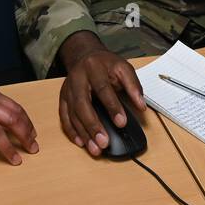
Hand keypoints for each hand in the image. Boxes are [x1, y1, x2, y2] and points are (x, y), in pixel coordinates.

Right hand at [58, 31, 145, 156]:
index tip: (121, 122)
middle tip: (104, 142)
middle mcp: (77, 78)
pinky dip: (71, 131)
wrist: (85, 55)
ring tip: (95, 148)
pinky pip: (64, 117)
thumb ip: (133, 86)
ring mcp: (68, 89)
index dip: (112, 106)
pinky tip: (80, 142)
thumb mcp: (123, 68)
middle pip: (82, 103)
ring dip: (83, 133)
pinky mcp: (62, 98)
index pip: (103, 88)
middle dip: (93, 125)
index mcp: (94, 67)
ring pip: (72, 113)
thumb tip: (141, 106)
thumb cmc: (106, 64)